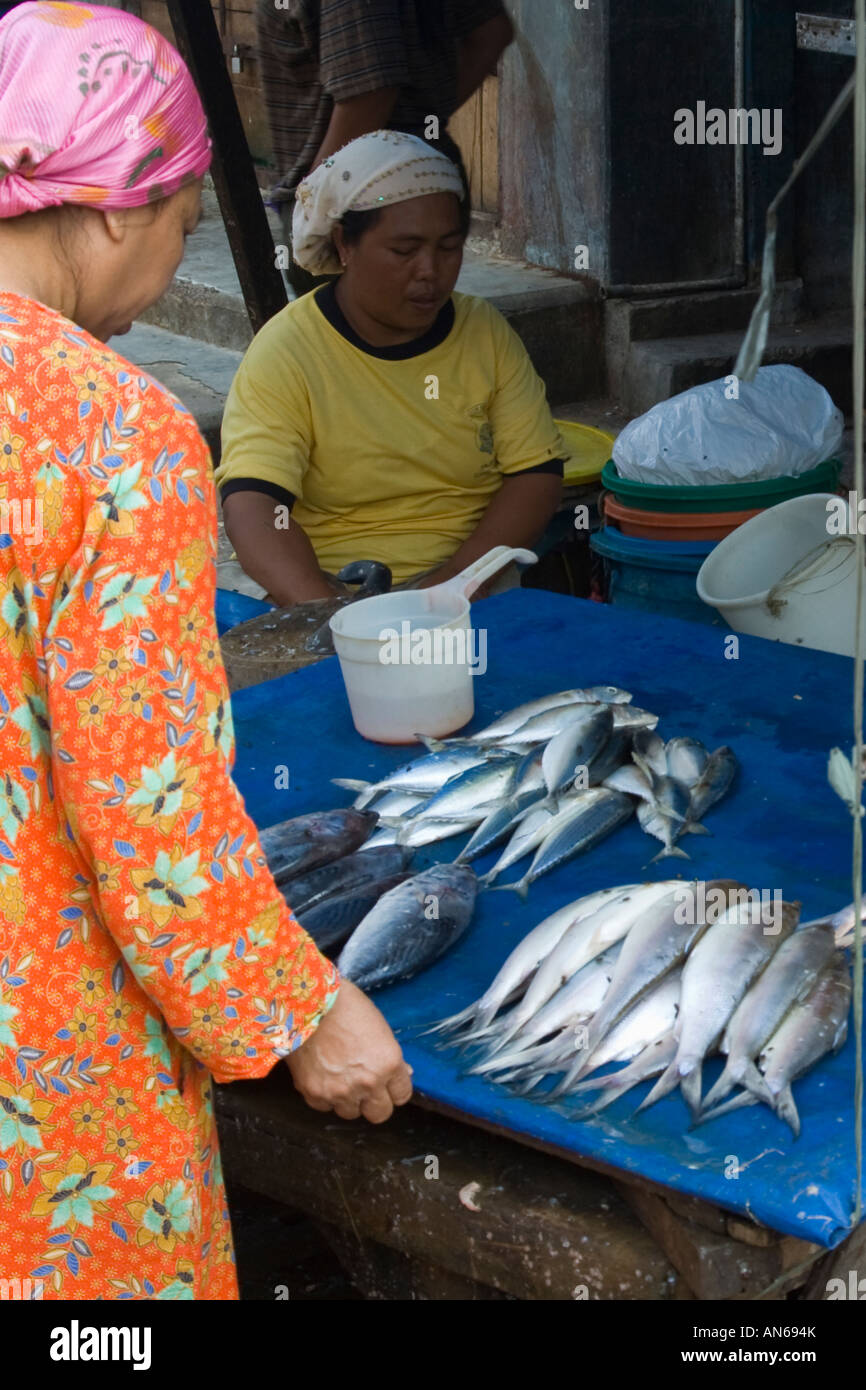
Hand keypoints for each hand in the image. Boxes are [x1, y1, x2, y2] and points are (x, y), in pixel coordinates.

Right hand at [286, 980, 412, 1122]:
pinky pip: (325, 1106)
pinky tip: (322, 1075)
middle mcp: (368, 1083)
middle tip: (366, 1087)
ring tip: (340, 1078)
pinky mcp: (315, 1094)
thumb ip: (389, 1054)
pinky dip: (324, 1095)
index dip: (395, 1089)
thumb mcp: (377, 1026)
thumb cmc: (344, 1005)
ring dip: (348, 1099)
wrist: (305, 1002)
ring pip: (351, 1113)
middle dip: (375, 1102)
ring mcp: (340, 1092)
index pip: (402, 1095)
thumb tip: (402, 1071)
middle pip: (380, 1114)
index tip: (388, 1084)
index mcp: (388, 1063)